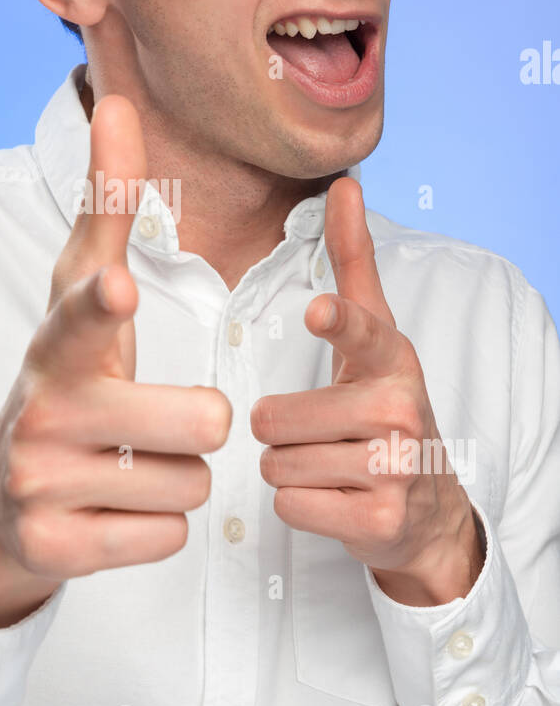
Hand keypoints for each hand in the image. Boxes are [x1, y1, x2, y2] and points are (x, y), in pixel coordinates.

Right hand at [0, 95, 231, 627]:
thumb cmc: (68, 379)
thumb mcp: (81, 296)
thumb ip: (109, 205)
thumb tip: (117, 102)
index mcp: (58, 346)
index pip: (83, 315)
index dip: (104, 305)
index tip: (118, 290)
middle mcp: (42, 411)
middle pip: (197, 422)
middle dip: (198, 426)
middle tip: (156, 424)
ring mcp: (40, 485)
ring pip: (191, 485)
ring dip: (176, 480)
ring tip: (125, 467)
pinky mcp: (52, 549)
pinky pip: (166, 539)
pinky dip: (154, 529)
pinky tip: (110, 514)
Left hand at [250, 176, 483, 606]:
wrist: (428, 509)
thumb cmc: (385, 410)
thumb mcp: (376, 338)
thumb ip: (353, 262)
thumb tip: (344, 185)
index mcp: (392, 360)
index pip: (362, 331)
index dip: (338, 321)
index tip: (319, 311)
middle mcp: (400, 411)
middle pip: (275, 420)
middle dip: (282, 434)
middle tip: (322, 436)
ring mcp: (395, 470)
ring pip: (278, 466)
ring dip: (290, 470)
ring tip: (332, 467)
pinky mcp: (379, 521)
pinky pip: (290, 506)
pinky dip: (301, 507)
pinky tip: (336, 499)